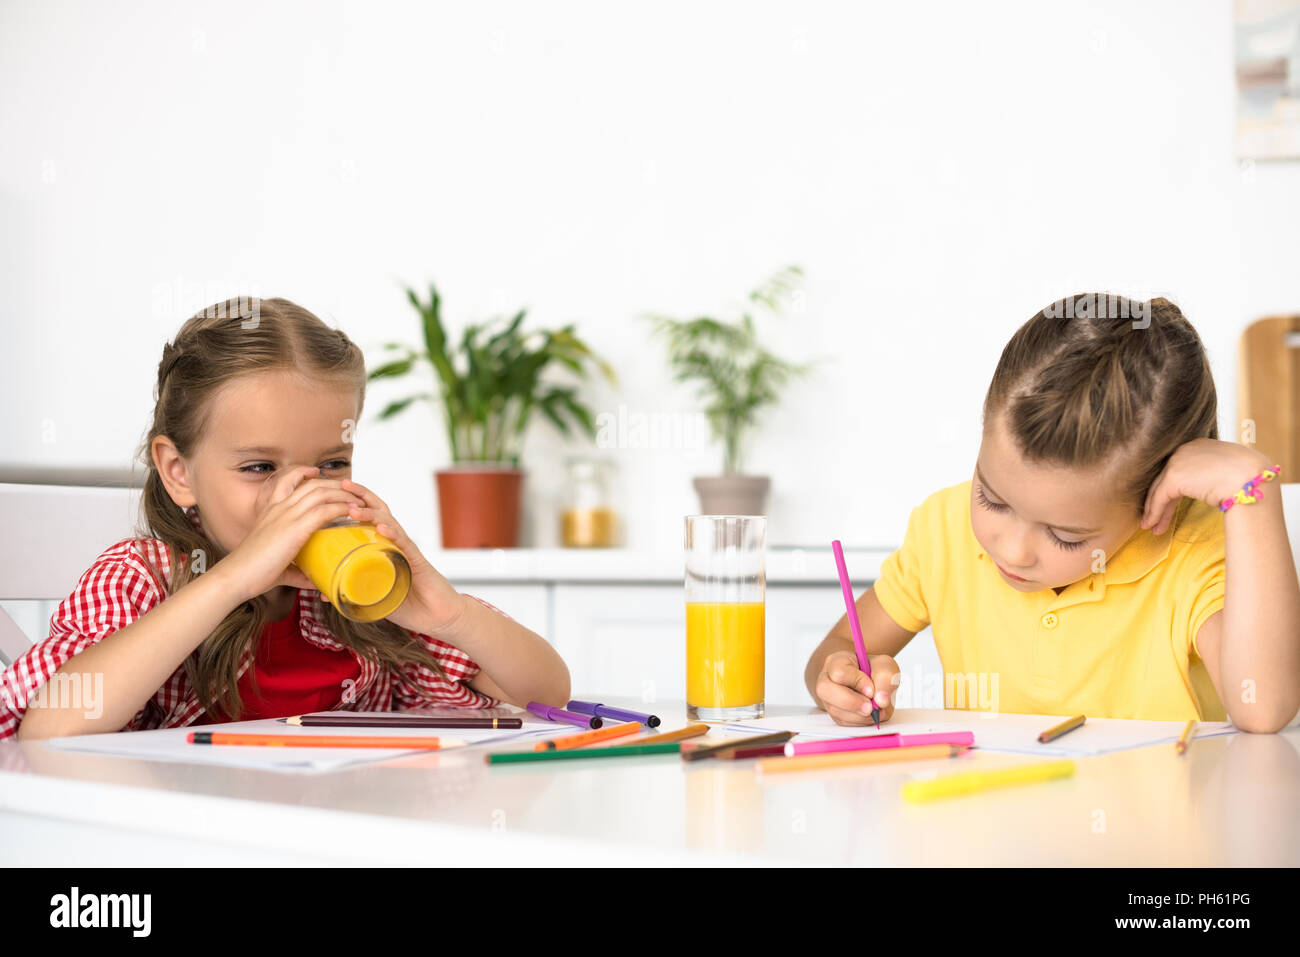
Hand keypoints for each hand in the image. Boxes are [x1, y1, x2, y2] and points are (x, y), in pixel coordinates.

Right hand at [216, 466, 366, 602]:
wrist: (236, 576)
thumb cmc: (252, 572)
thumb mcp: (276, 564)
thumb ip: (297, 571)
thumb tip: (313, 580)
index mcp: (269, 511)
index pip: (286, 480)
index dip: (302, 473)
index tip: (315, 472)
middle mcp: (279, 508)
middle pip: (313, 484)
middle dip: (335, 483)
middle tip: (351, 490)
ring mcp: (287, 515)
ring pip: (322, 492)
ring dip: (344, 494)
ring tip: (358, 500)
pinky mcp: (296, 527)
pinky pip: (326, 510)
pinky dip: (343, 508)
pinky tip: (353, 512)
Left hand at [337, 479, 464, 636]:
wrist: (438, 618)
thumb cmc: (409, 607)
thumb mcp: (374, 599)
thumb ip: (351, 592)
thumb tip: (323, 591)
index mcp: (386, 548)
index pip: (369, 518)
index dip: (353, 502)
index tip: (333, 492)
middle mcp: (397, 544)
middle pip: (380, 512)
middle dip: (361, 495)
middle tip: (342, 483)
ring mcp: (407, 551)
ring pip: (390, 525)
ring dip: (372, 515)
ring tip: (354, 508)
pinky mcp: (418, 563)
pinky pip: (405, 545)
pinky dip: (393, 536)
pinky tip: (383, 529)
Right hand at [816, 649, 900, 726]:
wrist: (870, 681)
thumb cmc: (873, 670)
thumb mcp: (884, 665)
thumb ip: (885, 677)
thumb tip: (881, 700)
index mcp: (836, 662)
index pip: (839, 671)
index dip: (857, 682)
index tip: (871, 689)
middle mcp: (827, 680)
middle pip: (825, 690)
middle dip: (851, 702)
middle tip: (870, 707)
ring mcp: (828, 700)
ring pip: (836, 711)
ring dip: (860, 715)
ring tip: (876, 709)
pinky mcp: (836, 716)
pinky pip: (845, 723)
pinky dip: (862, 722)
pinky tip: (871, 714)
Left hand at [1140, 439, 1275, 534]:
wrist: (1252, 477)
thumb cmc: (1249, 477)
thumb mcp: (1228, 470)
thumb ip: (1212, 474)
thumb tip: (1208, 488)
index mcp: (1199, 446)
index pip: (1181, 470)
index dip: (1173, 490)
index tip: (1169, 504)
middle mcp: (1185, 450)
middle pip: (1167, 479)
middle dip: (1161, 502)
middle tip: (1154, 519)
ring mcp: (1178, 461)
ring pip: (1161, 489)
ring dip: (1155, 510)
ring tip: (1150, 527)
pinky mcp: (1174, 476)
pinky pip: (1159, 497)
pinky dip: (1155, 512)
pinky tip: (1151, 524)